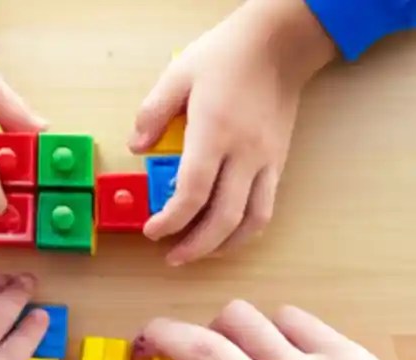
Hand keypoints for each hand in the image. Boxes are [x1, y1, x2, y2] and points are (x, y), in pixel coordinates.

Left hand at [130, 0, 336, 265]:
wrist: (279, 45)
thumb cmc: (227, 56)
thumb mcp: (178, 74)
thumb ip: (153, 112)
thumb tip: (137, 147)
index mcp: (215, 132)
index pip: (193, 192)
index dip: (171, 220)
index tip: (152, 231)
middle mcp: (244, 154)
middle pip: (223, 218)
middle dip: (195, 246)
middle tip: (171, 257)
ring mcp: (266, 161)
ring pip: (251, 221)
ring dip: (223, 247)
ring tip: (199, 253)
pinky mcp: (278, 163)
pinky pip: (265, 208)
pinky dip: (246, 230)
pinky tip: (226, 234)